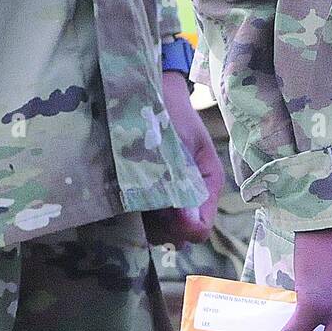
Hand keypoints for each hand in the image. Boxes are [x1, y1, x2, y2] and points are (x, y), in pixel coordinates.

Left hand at [143, 70, 223, 246]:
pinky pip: (145, 223)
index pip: (200, 228)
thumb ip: (186, 183)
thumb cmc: (169, 113)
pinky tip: (123, 203)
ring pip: (161, 233)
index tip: (163, 212)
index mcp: (208, 185)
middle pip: (180, 236)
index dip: (181, 228)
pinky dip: (135, 219)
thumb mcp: (183, 146)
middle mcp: (191, 199)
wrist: (148, 93)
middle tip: (143, 205)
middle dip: (162, 228)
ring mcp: (170, 201)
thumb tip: (191, 227)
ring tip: (131, 200)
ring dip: (146, 225)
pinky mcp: (148, 199)